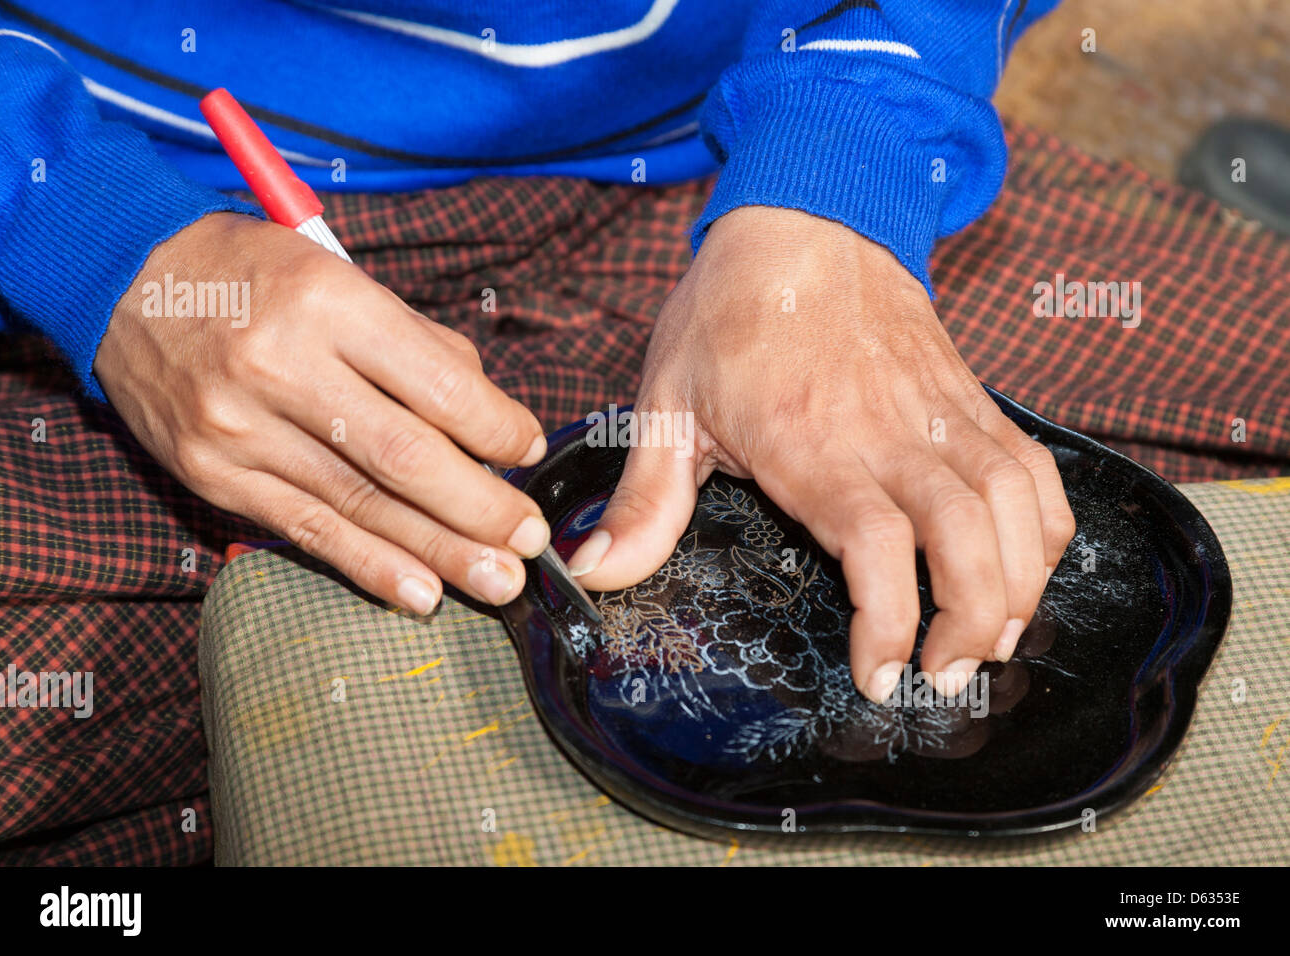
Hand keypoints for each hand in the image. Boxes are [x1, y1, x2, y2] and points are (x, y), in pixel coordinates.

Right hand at [96, 212, 550, 614]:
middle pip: (405, 457)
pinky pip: (307, 530)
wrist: (124, 281)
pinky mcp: (216, 476)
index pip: (436, 384)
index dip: (496, 429)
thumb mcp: (340, 275)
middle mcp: (282, 368)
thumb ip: (417, 344)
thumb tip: (490, 418)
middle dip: (481, 508)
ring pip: (362, 504)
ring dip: (439, 551)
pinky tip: (421, 593)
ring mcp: (242, 429)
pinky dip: (369, 566)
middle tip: (530, 540)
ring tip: (498, 580)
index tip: (529, 449)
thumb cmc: (253, 273)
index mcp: (327, 303)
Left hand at [568, 206, 1075, 700]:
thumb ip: (643, 500)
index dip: (891, 620)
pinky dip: (1044, 525)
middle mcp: (888, 431)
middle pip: (966, 535)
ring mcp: (939, 412)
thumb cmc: (730, 311)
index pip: (876, 543)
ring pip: (1014, 504)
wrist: (806, 215)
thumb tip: (595, 572)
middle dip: (973, 622)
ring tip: (992, 640)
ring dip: (1018, 583)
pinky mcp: (969, 398)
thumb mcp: (667, 403)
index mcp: (811, 442)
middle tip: (946, 678)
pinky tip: (1023, 566)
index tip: (881, 674)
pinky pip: (1032, 466)